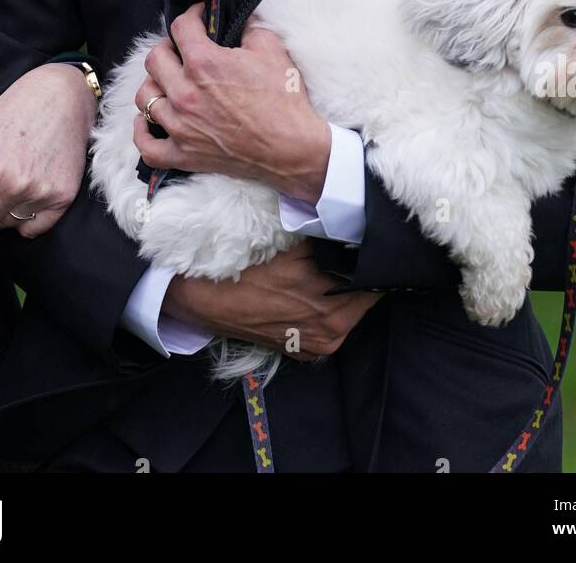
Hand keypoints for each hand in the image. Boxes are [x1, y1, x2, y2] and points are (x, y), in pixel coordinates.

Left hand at [0, 63, 96, 238]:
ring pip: (6, 226)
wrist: (61, 96)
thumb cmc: (11, 113)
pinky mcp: (63, 197)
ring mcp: (41, 192)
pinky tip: (33, 188)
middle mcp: (13, 185)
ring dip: (5, 210)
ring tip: (16, 175)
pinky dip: (29, 216)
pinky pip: (33, 230)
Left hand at [133, 3, 331, 203]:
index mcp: (204, 64)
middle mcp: (185, 93)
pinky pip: (147, 146)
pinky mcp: (184, 155)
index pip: (181, 28)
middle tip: (184, 50)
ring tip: (169, 83)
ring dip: (155, 86)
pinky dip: (143, 132)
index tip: (200, 17)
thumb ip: (250, 27)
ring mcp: (180, 127)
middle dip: (168, 48)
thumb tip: (241, 17)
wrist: (293, 148)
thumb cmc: (284, 99)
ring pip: (145, 98)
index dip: (192, 15)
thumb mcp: (272, 49)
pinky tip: (149, 121)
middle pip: (154, 60)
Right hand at [163, 242, 382, 359]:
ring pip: (349, 311)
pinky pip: (330, 325)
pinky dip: (328, 308)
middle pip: (364, 296)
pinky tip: (312, 289)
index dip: (373, 257)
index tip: (371, 240)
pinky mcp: (304, 351)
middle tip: (351, 249)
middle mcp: (331, 329)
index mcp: (332, 302)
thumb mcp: (291, 245)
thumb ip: (328, 238)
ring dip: (344, 290)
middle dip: (360, 273)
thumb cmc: (244, 268)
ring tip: (329, 267)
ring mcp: (317, 344)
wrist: (203, 300)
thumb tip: (355, 225)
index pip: (373, 279)